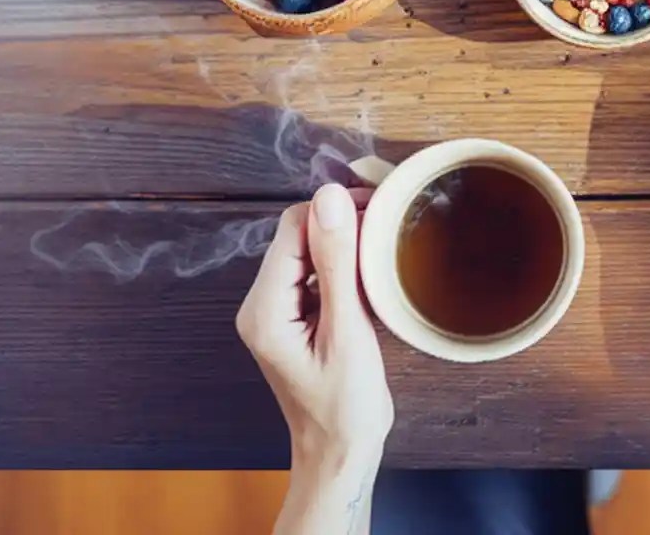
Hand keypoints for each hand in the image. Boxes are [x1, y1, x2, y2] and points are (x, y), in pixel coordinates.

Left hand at [236, 183, 392, 533]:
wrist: (340, 451)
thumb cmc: (345, 406)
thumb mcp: (347, 331)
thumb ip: (337, 263)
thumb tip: (330, 197)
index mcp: (264, 308)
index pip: (294, 229)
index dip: (335, 210)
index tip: (380, 207)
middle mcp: (260, 304)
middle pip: (298, 237)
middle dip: (341, 225)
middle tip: (389, 226)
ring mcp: (276, 311)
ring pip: (308, 252)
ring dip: (344, 245)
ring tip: (383, 249)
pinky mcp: (294, 318)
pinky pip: (315, 274)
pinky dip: (343, 266)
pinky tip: (369, 275)